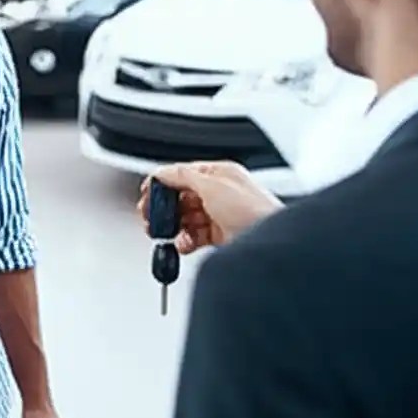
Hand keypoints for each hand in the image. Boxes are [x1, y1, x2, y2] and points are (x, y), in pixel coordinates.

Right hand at [138, 161, 281, 252]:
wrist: (272, 245)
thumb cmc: (254, 210)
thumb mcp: (212, 185)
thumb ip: (183, 177)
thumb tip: (162, 172)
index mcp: (219, 174)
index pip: (181, 174)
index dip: (161, 183)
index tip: (146, 195)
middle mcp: (219, 193)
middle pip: (181, 197)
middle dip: (163, 207)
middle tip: (150, 217)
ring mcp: (220, 216)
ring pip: (185, 218)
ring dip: (172, 226)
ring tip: (162, 233)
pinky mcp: (221, 237)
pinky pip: (194, 237)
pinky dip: (184, 241)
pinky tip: (181, 244)